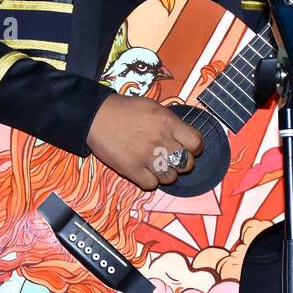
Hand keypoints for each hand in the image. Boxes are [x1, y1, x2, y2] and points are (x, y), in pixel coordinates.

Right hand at [85, 93, 204, 190]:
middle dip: (182, 162)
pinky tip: (144, 170)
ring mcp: (145, 156)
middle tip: (172, 157)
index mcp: (167, 122)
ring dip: (166, 173)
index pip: (196, 143)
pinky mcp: (131, 169)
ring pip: (171, 177)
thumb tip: (186, 138)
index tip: (190, 148)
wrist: (96, 116)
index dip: (195, 148)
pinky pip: (152, 185)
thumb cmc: (126, 110)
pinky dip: (150, 180)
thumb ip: (172, 123)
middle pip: (186, 163)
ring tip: (157, 164)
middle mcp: (159, 140)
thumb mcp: (154, 107)